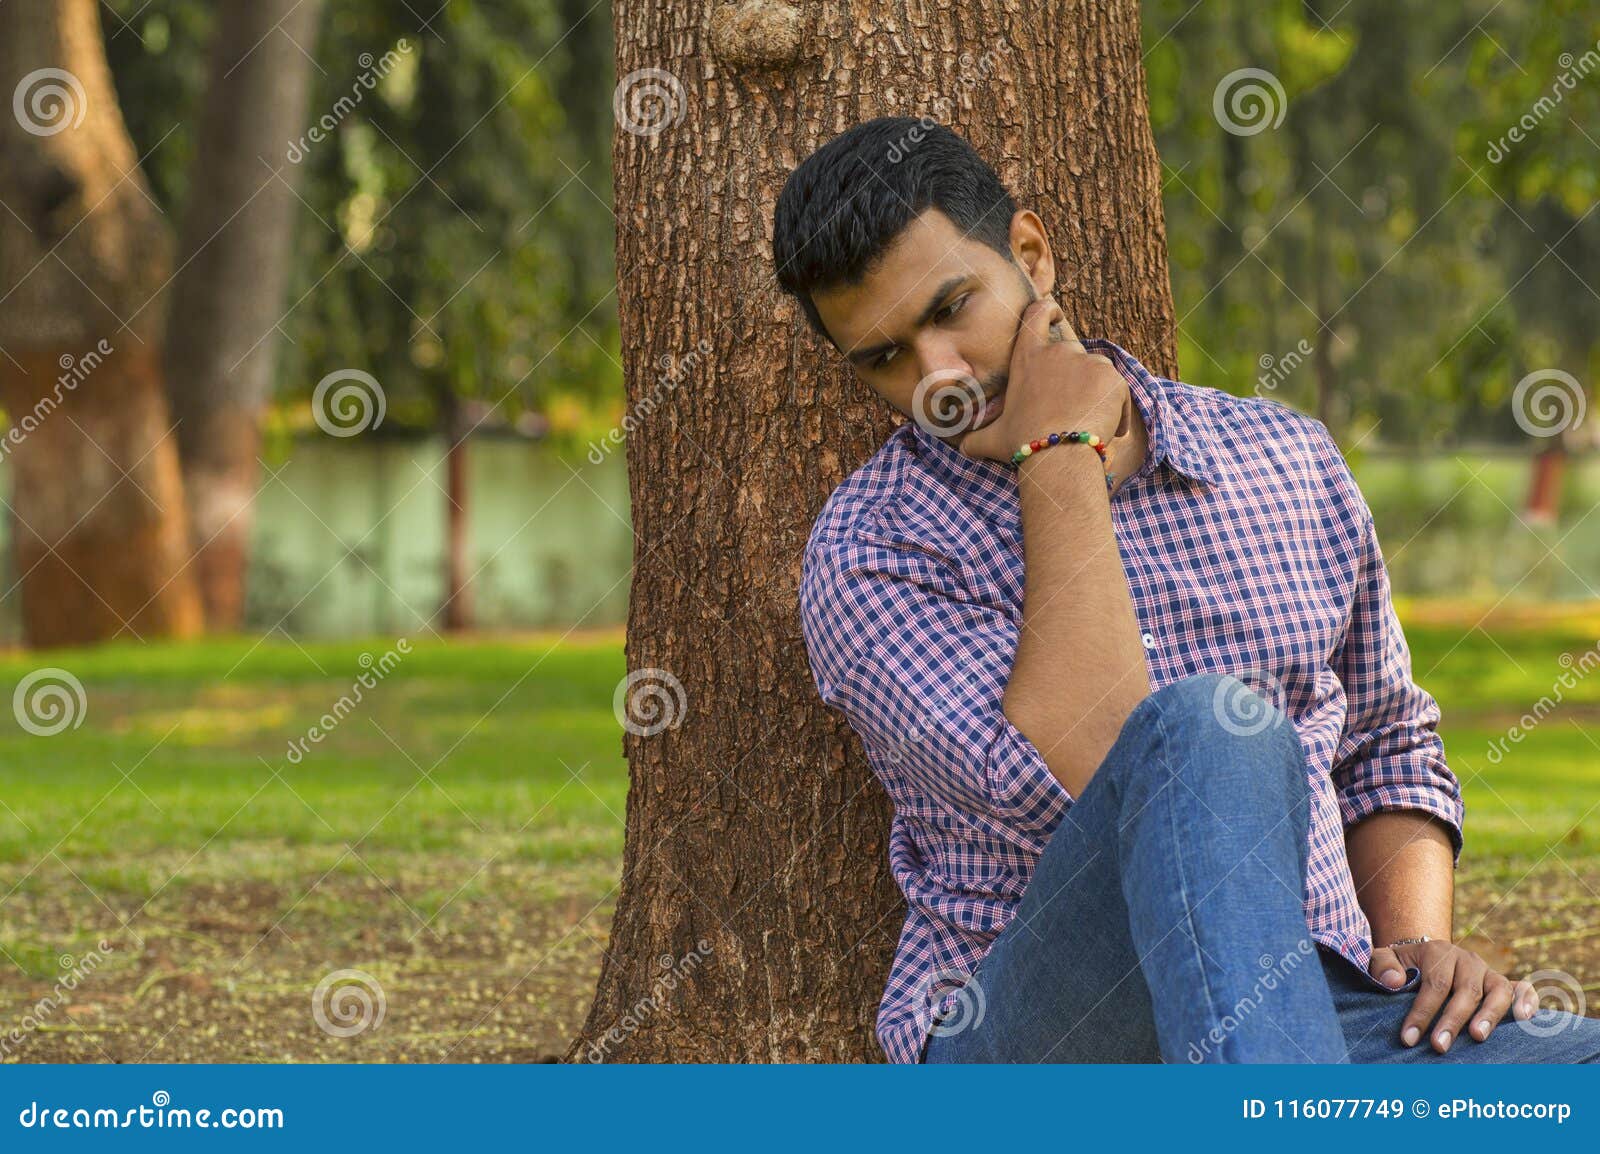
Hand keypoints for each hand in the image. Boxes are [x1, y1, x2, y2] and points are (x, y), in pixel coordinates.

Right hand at [958, 297, 1130, 466]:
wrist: (1058, 455)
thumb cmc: (1022, 444)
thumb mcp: (992, 440)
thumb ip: (975, 439)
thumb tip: (960, 447)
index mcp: (1028, 358)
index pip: (1037, 314)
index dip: (1048, 309)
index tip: (1055, 313)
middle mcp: (1058, 352)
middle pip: (1073, 353)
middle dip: (1076, 377)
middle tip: (1073, 408)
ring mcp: (1087, 362)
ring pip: (1097, 372)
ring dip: (1096, 393)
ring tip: (1088, 424)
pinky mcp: (1112, 377)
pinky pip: (1118, 390)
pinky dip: (1117, 409)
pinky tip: (1108, 431)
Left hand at [1370, 938, 1538, 1051]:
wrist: (1423, 955)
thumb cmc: (1402, 965)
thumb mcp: (1384, 959)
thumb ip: (1382, 966)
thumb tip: (1394, 981)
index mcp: (1437, 952)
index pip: (1434, 985)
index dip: (1422, 1013)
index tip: (1409, 1039)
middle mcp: (1466, 960)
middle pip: (1465, 991)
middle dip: (1452, 1021)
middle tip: (1439, 1046)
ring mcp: (1487, 971)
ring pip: (1498, 990)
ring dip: (1490, 1015)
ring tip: (1477, 1038)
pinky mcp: (1501, 983)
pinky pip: (1522, 988)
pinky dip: (1528, 1001)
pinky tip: (1525, 1018)